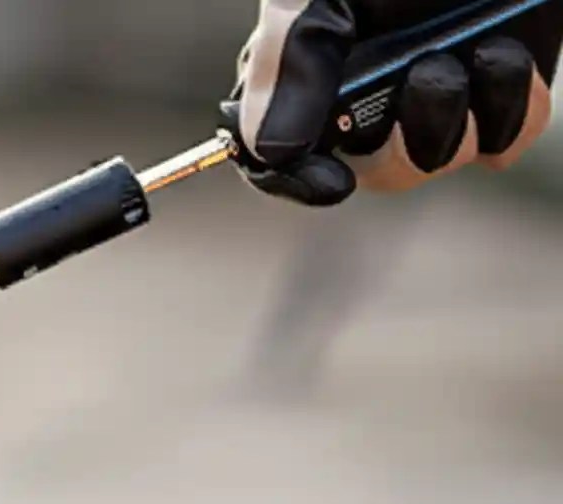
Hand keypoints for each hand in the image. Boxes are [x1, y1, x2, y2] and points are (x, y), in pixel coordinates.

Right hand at [232, 0, 562, 205]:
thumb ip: (285, 68)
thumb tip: (269, 149)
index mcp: (302, 71)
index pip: (276, 156)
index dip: (294, 179)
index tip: (330, 182)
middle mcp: (365, 95)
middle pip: (372, 172)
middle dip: (401, 140)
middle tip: (422, 73)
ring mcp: (434, 99)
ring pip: (439, 162)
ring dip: (456, 112)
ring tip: (465, 48)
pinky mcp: (499, 95)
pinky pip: (502, 141)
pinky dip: (507, 105)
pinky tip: (498, 52)